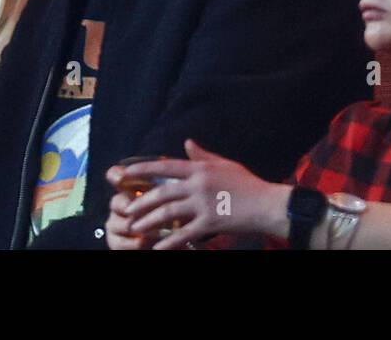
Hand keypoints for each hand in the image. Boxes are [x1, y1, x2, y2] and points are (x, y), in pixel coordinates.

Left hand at [104, 139, 281, 249]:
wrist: (266, 204)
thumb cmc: (247, 183)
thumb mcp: (225, 164)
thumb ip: (203, 155)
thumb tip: (187, 143)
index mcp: (201, 168)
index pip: (166, 166)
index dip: (143, 169)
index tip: (124, 172)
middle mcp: (198, 184)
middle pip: (162, 192)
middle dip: (141, 201)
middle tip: (127, 209)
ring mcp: (203, 204)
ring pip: (167, 212)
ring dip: (148, 221)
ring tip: (135, 227)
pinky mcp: (209, 222)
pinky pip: (183, 234)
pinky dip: (167, 242)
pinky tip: (156, 248)